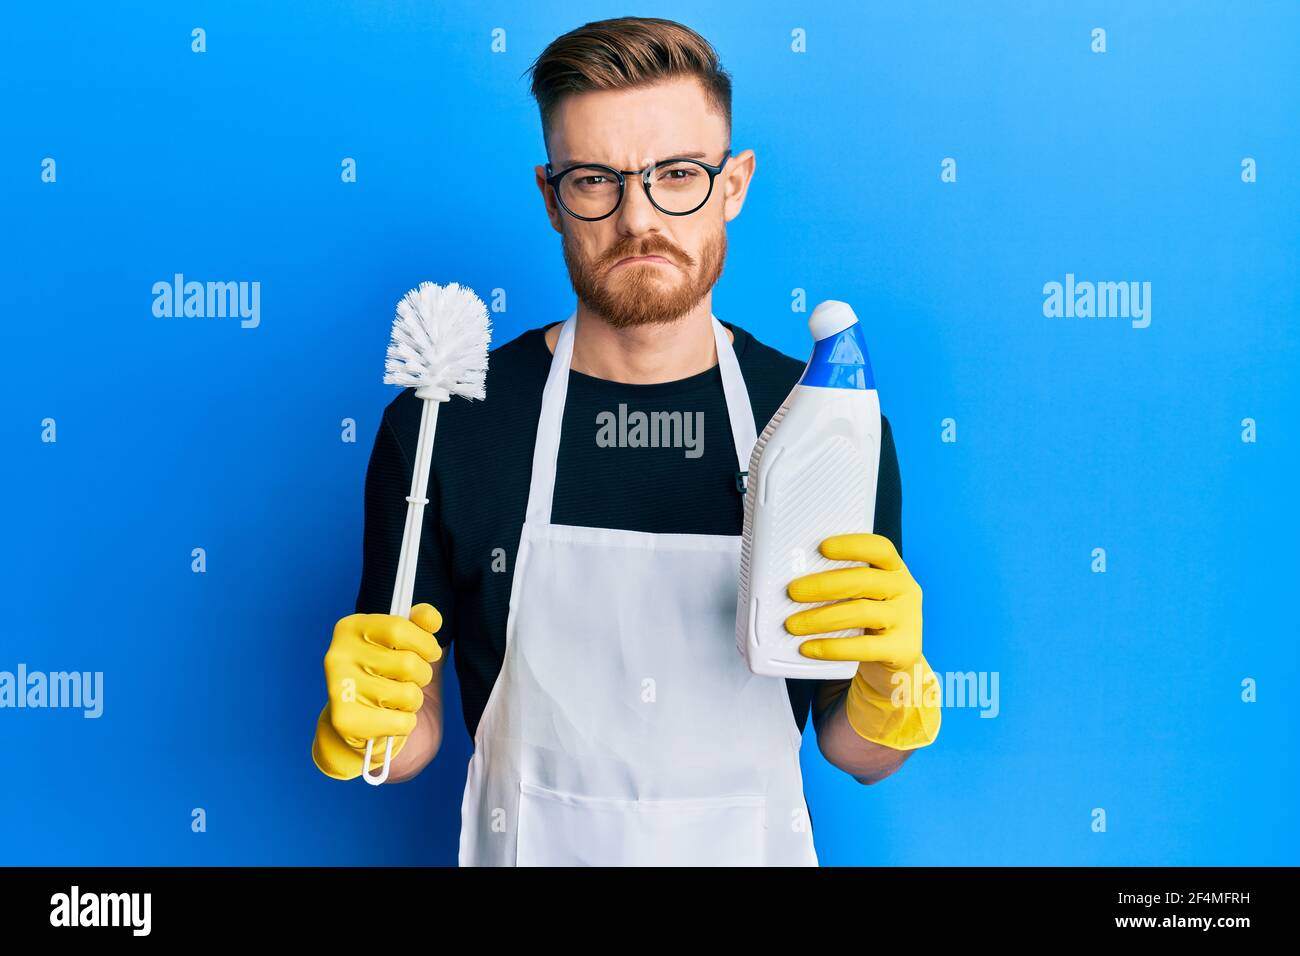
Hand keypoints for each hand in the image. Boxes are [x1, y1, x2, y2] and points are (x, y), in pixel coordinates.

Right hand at [311, 604, 442, 779]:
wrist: (354, 720)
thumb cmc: (383, 674)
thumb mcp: (402, 642)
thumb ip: (419, 623)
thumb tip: (432, 618)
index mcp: (351, 628)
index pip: (398, 628)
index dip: (425, 643)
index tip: (429, 652)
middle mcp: (339, 655)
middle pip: (408, 663)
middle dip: (422, 675)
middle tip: (409, 680)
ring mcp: (339, 688)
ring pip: (408, 694)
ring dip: (414, 701)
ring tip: (396, 700)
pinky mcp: (345, 721)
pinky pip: (402, 722)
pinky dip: (406, 723)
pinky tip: (390, 719)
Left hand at [784, 533, 939, 749]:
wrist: (894, 663)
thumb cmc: (867, 621)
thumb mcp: (862, 596)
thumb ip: (841, 583)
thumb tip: (793, 579)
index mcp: (894, 569)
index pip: (879, 548)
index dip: (852, 545)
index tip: (822, 547)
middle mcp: (905, 590)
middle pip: (863, 581)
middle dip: (823, 585)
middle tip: (792, 592)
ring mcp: (907, 620)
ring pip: (860, 613)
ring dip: (820, 618)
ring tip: (792, 624)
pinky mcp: (902, 649)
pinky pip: (863, 647)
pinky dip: (832, 648)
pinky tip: (808, 648)